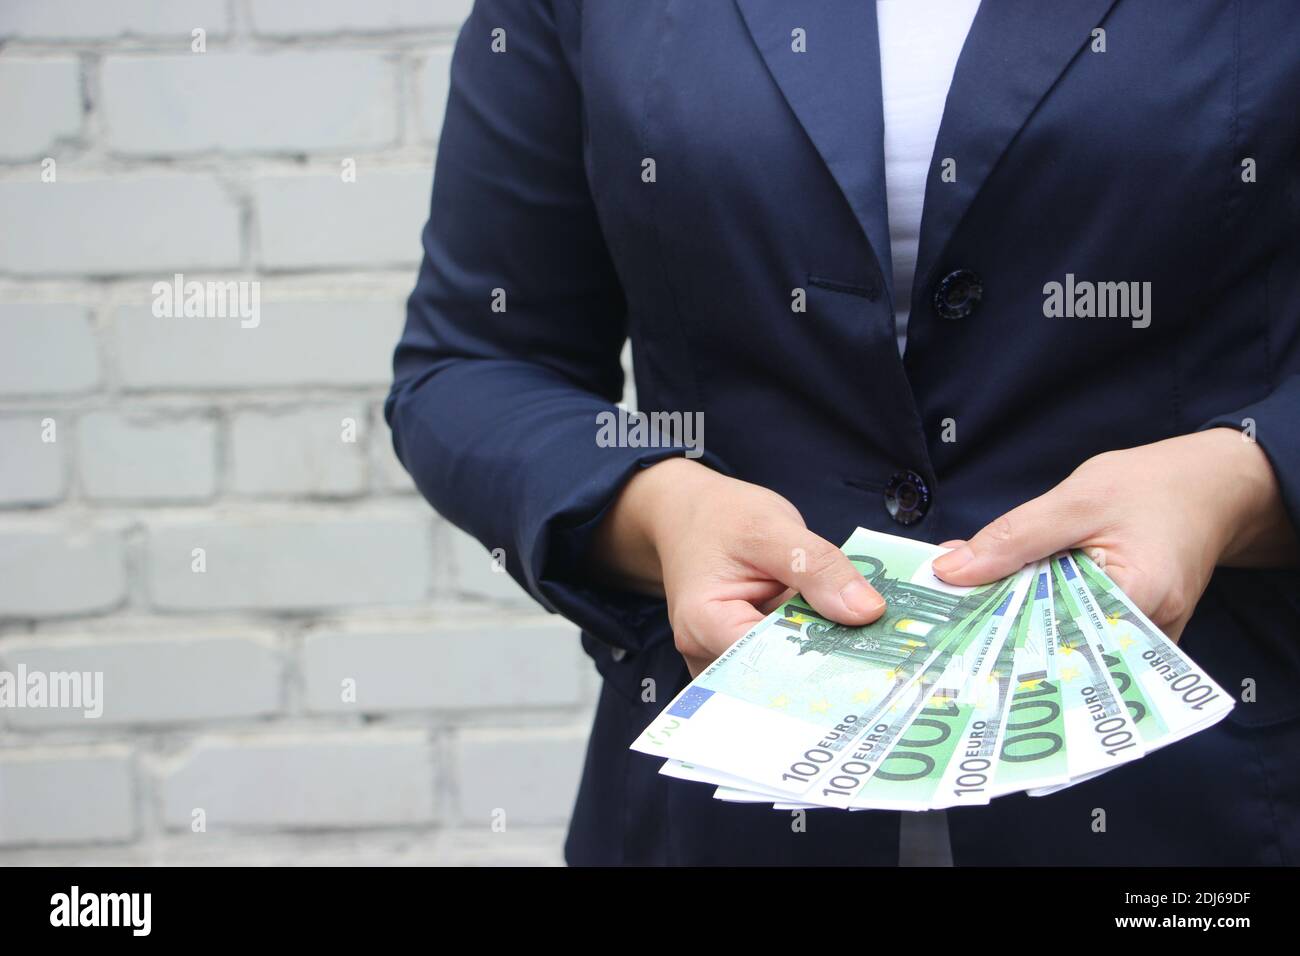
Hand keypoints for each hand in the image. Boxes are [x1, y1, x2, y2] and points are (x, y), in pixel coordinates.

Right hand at [590, 458, 885, 675]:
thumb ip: (818, 568)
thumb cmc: (721, 517)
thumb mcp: (772, 528)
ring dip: (823, 658)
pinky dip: (812, 650)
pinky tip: (842, 639)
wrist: (689, 515)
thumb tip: (868, 612)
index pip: (771, 662)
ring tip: (869, 648)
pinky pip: (781, 663)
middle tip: (887, 660)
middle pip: (778, 679)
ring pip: (783, 676)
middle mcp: (707, 655)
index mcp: (705, 624)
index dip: (824, 663)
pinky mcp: (741, 659)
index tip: (877, 663)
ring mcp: (722, 662)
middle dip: (830, 667)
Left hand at [932, 428, 1297, 639]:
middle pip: (1055, 647)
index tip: (946, 630)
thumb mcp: (1075, 500)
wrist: (1209, 489)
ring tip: (967, 626)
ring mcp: (1140, 643)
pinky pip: (1078, 636)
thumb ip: (1013, 537)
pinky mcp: (1132, 637)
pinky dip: (1044, 622)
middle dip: (1000, 638)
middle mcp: (1143, 636)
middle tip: (943, 634)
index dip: (995, 631)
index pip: (1051, 631)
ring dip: (1019, 630)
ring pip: (1064, 645)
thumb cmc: (1150, 488)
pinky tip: (1007, 613)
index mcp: (1136, 599)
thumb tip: (950, 569)